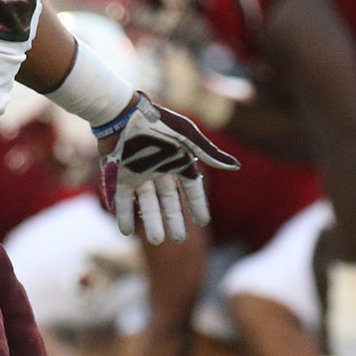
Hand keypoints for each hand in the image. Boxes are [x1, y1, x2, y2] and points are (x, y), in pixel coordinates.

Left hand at [97, 92, 238, 243]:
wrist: (121, 113)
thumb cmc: (157, 122)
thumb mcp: (187, 137)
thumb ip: (209, 153)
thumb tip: (236, 167)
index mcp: (177, 160)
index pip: (191, 188)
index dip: (197, 204)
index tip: (203, 222)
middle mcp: (159, 169)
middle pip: (169, 201)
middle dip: (174, 220)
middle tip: (180, 241)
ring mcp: (138, 173)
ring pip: (147, 204)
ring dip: (151, 222)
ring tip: (157, 242)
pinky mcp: (119, 175)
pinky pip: (123, 199)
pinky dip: (124, 215)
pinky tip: (127, 231)